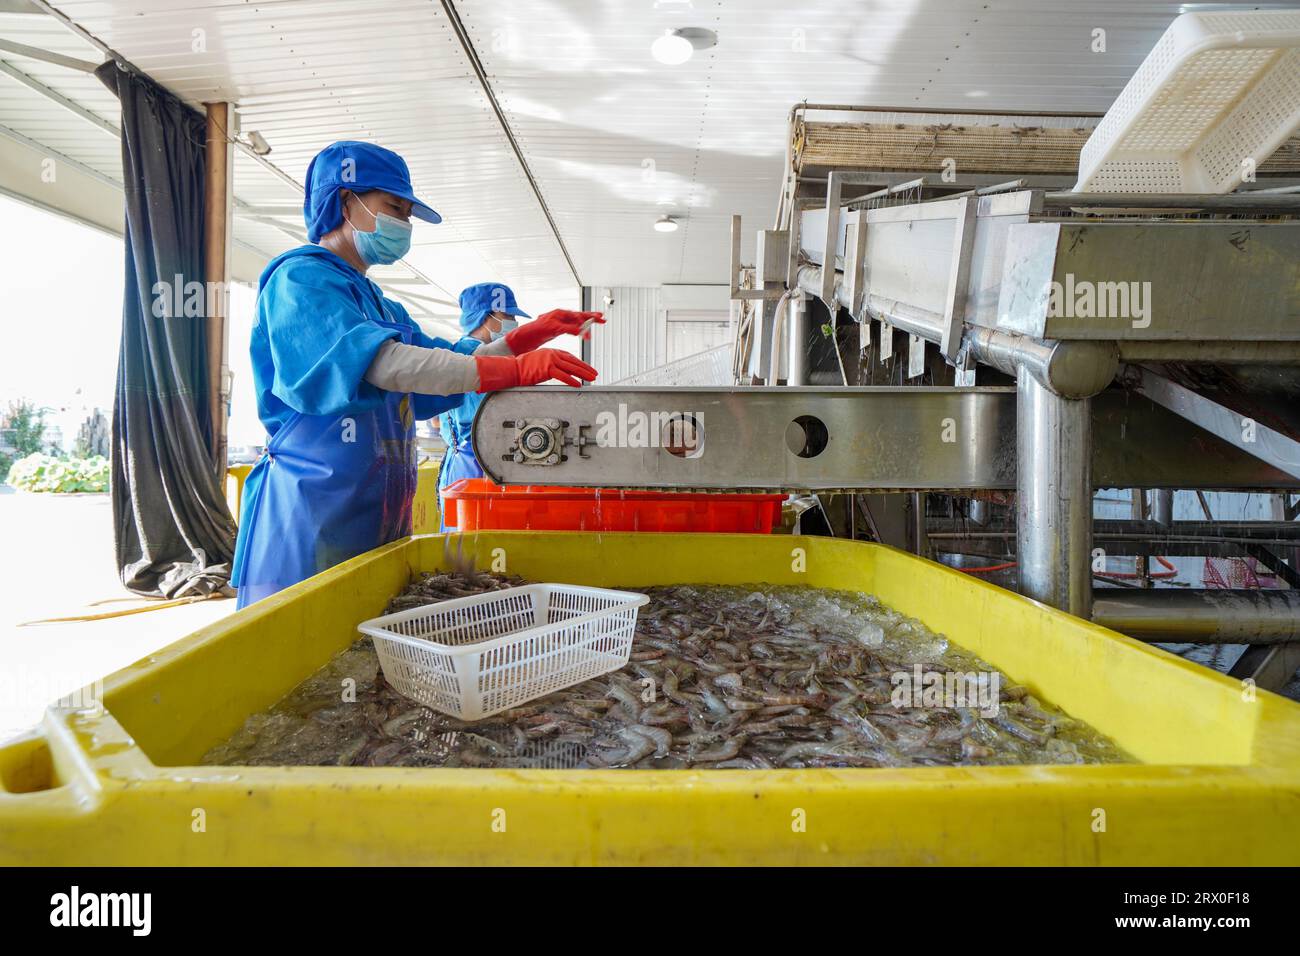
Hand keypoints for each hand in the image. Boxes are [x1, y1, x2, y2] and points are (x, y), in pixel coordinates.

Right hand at [475, 350, 598, 390]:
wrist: (513, 368)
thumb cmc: (523, 367)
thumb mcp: (539, 361)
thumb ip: (549, 364)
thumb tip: (557, 371)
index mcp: (551, 351)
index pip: (569, 357)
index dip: (580, 363)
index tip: (586, 368)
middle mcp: (552, 354)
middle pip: (573, 361)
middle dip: (585, 368)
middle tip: (594, 373)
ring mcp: (550, 361)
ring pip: (571, 368)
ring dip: (583, 374)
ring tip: (592, 378)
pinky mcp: (547, 369)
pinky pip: (563, 376)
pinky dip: (572, 380)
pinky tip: (578, 384)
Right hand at [504, 309, 604, 352]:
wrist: (524, 336)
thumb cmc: (539, 334)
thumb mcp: (557, 331)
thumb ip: (569, 329)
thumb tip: (581, 331)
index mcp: (561, 315)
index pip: (578, 314)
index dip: (590, 316)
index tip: (601, 317)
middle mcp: (558, 314)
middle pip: (578, 314)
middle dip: (591, 317)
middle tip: (602, 318)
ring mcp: (554, 319)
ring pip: (573, 319)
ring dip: (584, 324)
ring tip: (592, 329)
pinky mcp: (550, 326)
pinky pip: (564, 328)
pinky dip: (573, 329)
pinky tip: (580, 332)